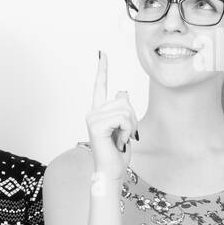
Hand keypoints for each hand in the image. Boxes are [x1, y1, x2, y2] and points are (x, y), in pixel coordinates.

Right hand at [85, 52, 137, 182]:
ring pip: (125, 109)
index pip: (100, 86)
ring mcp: (92, 117)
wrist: (111, 171)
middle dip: (131, 118)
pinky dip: (127, 130)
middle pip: (123, 100)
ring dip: (130, 126)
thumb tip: (122, 92)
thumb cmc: (116, 152)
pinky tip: (118, 142)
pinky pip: (122, 118)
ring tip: (121, 139)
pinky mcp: (96, 124)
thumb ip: (122, 109)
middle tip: (124, 136)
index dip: (102, 69)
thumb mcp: (125, 127)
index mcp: (98, 112)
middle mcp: (92, 112)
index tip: (102, 54)